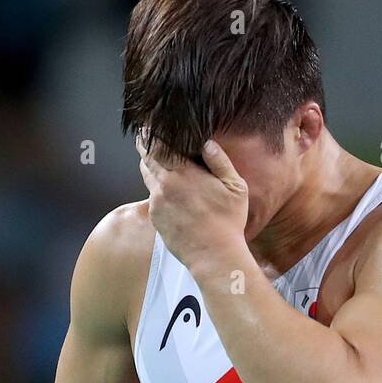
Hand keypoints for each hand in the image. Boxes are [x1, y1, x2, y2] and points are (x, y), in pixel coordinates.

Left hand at [136, 138, 248, 272]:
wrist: (214, 256)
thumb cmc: (228, 222)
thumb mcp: (235, 187)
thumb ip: (220, 161)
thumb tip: (207, 143)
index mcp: (182, 173)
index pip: (157, 145)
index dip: (151, 134)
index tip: (149, 126)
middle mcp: (164, 186)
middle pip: (146, 159)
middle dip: (145, 147)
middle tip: (146, 137)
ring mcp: (157, 204)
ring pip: (147, 177)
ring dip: (149, 166)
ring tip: (155, 160)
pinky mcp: (156, 219)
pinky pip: (152, 197)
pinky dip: (156, 189)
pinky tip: (167, 189)